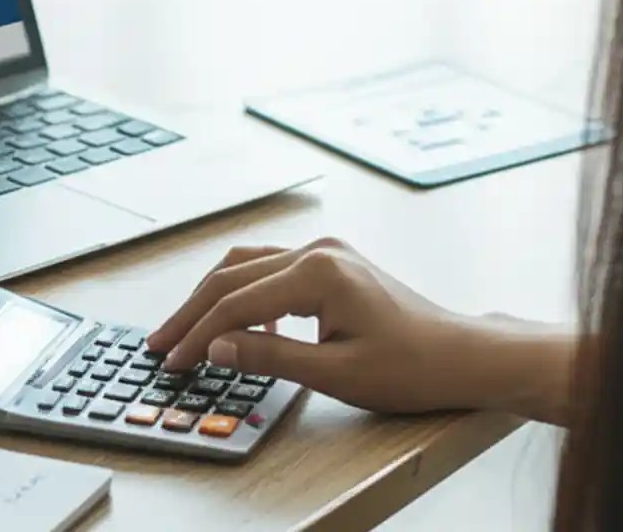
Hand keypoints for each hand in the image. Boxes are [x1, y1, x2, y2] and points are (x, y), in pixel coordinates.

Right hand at [146, 238, 527, 414]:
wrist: (462, 355)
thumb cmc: (412, 367)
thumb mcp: (337, 372)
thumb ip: (270, 356)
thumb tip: (216, 349)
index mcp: (319, 273)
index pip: (237, 303)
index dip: (199, 335)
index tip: (172, 361)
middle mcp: (318, 251)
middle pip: (232, 276)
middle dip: (193, 313)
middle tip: (160, 343)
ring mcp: (326, 252)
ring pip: (246, 265)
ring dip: (212, 297)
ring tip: (183, 329)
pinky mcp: (331, 262)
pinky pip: (270, 269)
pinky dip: (242, 292)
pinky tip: (234, 322)